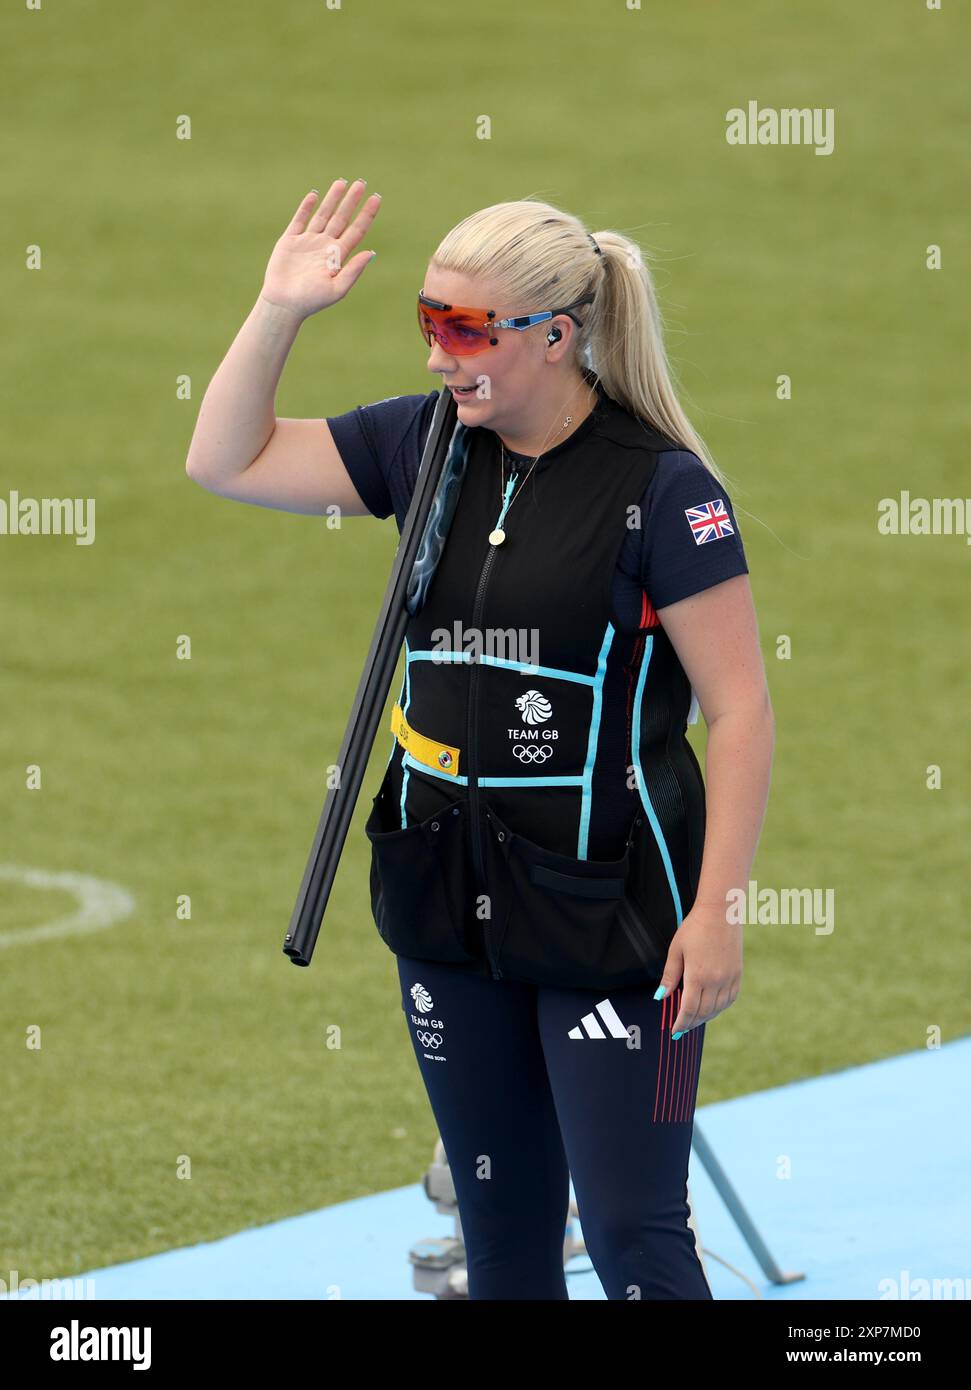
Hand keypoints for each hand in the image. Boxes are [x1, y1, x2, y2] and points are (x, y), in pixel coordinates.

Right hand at [259, 179, 380, 321]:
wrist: (284, 304)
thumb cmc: (312, 301)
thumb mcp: (337, 288)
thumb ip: (353, 270)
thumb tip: (372, 253)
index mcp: (338, 257)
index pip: (356, 231)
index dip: (366, 215)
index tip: (376, 198)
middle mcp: (325, 246)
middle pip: (341, 218)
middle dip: (351, 201)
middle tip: (361, 183)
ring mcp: (307, 242)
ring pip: (323, 215)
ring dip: (332, 199)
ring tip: (342, 182)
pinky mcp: (290, 240)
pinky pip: (300, 219)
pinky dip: (306, 207)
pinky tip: (315, 195)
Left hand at [657, 903, 741, 1037]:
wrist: (721, 912)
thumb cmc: (695, 928)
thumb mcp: (676, 950)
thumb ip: (670, 976)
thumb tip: (661, 996)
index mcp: (698, 975)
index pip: (689, 1009)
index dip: (681, 1023)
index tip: (674, 1031)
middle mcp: (716, 981)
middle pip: (704, 1012)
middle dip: (691, 1023)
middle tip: (682, 1029)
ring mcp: (729, 978)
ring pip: (718, 1008)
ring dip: (705, 1018)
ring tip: (694, 1021)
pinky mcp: (738, 974)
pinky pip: (730, 999)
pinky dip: (720, 1008)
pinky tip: (712, 1008)